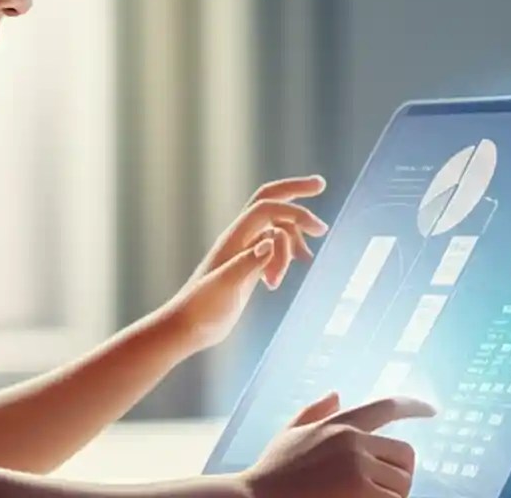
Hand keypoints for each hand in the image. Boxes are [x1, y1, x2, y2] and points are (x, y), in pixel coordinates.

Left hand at [158, 176, 329, 352]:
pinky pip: (274, 248)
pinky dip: (286, 256)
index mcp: (234, 237)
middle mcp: (239, 238)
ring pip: (277, 229)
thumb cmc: (202, 308)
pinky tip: (280, 279)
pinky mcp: (249, 267)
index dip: (295, 212)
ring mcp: (245, 251)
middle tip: (320, 184)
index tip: (320, 230)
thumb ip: (247, 264)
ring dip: (294, 242)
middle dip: (295, 191)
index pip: (267, 208)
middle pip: (269, 201)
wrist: (189, 327)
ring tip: (302, 264)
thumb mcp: (225, 287)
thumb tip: (271, 242)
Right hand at [239, 393, 435, 497]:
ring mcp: (358, 469)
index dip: (414, 406)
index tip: (432, 410)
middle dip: (400, 472)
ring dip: (392, 494)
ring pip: (403, 483)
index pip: (386, 407)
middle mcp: (353, 442)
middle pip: (406, 454)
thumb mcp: (290, 433)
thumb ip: (315, 411)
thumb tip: (337, 395)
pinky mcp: (361, 494)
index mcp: (339, 424)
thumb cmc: (272, 472)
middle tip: (383, 486)